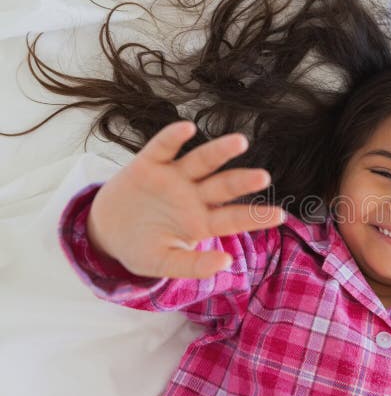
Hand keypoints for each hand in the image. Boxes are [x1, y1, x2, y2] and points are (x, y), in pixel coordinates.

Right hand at [86, 121, 284, 278]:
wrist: (106, 231)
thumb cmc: (142, 247)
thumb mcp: (163, 263)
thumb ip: (192, 266)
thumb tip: (225, 264)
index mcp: (202, 222)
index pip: (234, 218)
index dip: (256, 217)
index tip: (280, 216)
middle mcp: (194, 196)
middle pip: (223, 186)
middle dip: (243, 181)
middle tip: (264, 177)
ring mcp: (174, 178)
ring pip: (202, 161)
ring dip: (219, 151)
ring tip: (241, 142)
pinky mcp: (149, 164)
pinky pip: (163, 147)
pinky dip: (173, 138)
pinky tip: (187, 129)